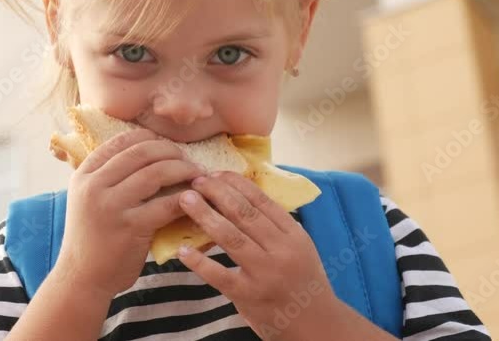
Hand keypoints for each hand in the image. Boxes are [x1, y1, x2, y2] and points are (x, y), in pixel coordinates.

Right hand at [56, 129, 204, 297]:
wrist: (83, 278)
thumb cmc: (93, 237)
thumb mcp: (89, 199)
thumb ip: (109, 177)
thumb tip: (148, 151)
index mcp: (85, 175)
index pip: (122, 141)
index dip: (151, 138)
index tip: (168, 147)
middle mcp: (94, 186)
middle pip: (142, 152)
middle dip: (171, 151)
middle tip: (188, 160)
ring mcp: (111, 206)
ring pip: (157, 172)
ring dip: (184, 170)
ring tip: (197, 175)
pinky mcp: (130, 227)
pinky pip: (167, 204)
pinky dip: (186, 198)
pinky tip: (196, 199)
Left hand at [176, 171, 341, 339]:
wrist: (315, 324)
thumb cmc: (302, 280)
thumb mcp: (299, 246)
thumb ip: (275, 226)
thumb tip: (241, 195)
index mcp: (293, 234)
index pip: (262, 201)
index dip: (236, 184)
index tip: (216, 173)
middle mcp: (281, 250)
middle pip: (244, 214)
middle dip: (217, 193)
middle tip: (196, 181)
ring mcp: (264, 273)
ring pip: (231, 238)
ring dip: (205, 215)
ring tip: (185, 200)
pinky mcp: (249, 296)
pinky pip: (219, 275)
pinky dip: (199, 262)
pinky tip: (183, 251)